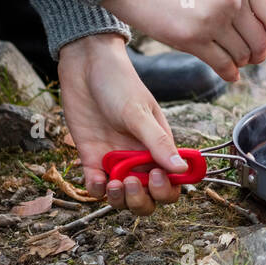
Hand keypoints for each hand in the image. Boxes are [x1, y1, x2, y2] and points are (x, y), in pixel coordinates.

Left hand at [58, 33, 185, 214]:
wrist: (85, 64)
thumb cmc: (119, 82)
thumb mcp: (139, 112)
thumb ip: (158, 142)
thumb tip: (180, 169)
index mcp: (159, 147)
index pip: (171, 182)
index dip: (166, 189)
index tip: (156, 176)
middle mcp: (139, 158)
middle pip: (148, 197)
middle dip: (142, 199)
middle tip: (131, 183)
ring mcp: (115, 160)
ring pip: (122, 197)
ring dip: (120, 199)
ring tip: (114, 184)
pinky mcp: (91, 158)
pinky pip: (96, 186)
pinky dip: (96, 189)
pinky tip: (96, 178)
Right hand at [100, 0, 265, 82]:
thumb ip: (248, 7)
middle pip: (262, 45)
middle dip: (255, 56)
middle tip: (243, 56)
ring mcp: (213, 18)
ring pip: (243, 57)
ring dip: (238, 63)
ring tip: (227, 56)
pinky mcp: (193, 38)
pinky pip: (224, 67)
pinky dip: (229, 74)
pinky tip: (227, 72)